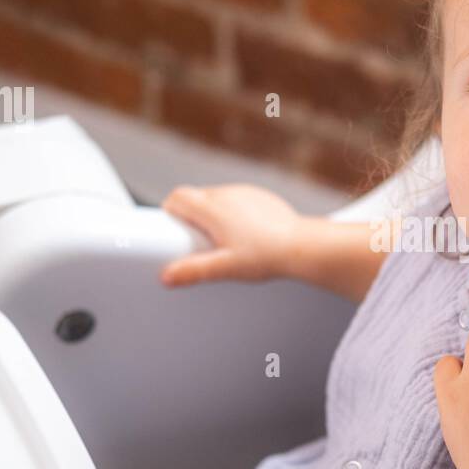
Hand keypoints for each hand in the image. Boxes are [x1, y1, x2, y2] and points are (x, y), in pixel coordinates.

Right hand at [158, 183, 302, 286]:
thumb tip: (166, 276)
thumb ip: (194, 270)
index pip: (178, 197)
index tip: (173, 230)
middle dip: (191, 218)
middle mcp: (227, 194)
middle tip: (200, 244)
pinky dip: (233, 214)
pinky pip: (236, 200)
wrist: (302, 245)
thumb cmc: (267, 255)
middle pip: (195, 197)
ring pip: (216, 198)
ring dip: (212, 215)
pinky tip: (245, 236)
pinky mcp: (260, 196)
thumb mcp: (226, 268)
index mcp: (213, 208)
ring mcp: (244, 192)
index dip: (170, 212)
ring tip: (225, 243)